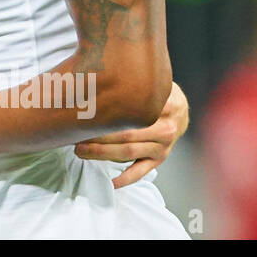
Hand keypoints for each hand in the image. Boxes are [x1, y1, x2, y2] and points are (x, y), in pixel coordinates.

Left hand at [75, 81, 189, 188]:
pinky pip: (140, 171)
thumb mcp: (150, 82)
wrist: (180, 110)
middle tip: (76, 137)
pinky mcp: (159, 159)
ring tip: (81, 151)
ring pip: (128, 152)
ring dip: (102, 154)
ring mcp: (163, 146)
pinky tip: (110, 181)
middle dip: (98, 138)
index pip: (130, 113)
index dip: (104, 115)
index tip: (83, 116)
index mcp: (164, 105)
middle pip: (126, 135)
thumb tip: (94, 74)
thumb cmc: (155, 93)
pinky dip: (125, 179)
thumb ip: (130, 81)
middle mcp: (165, 128)